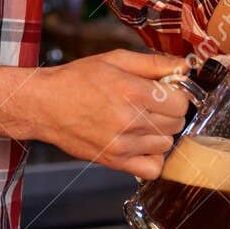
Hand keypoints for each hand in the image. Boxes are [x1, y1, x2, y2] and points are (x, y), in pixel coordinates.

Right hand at [29, 49, 190, 178]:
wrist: (45, 105)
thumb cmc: (77, 80)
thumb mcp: (115, 60)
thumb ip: (153, 63)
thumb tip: (184, 67)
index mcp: (132, 91)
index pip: (180, 102)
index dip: (177, 95)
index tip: (166, 92)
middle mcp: (129, 120)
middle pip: (177, 123)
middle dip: (170, 112)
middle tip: (152, 104)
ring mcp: (122, 144)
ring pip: (167, 145)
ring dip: (161, 133)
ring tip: (142, 122)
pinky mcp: (114, 161)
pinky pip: (152, 169)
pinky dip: (153, 158)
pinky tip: (141, 144)